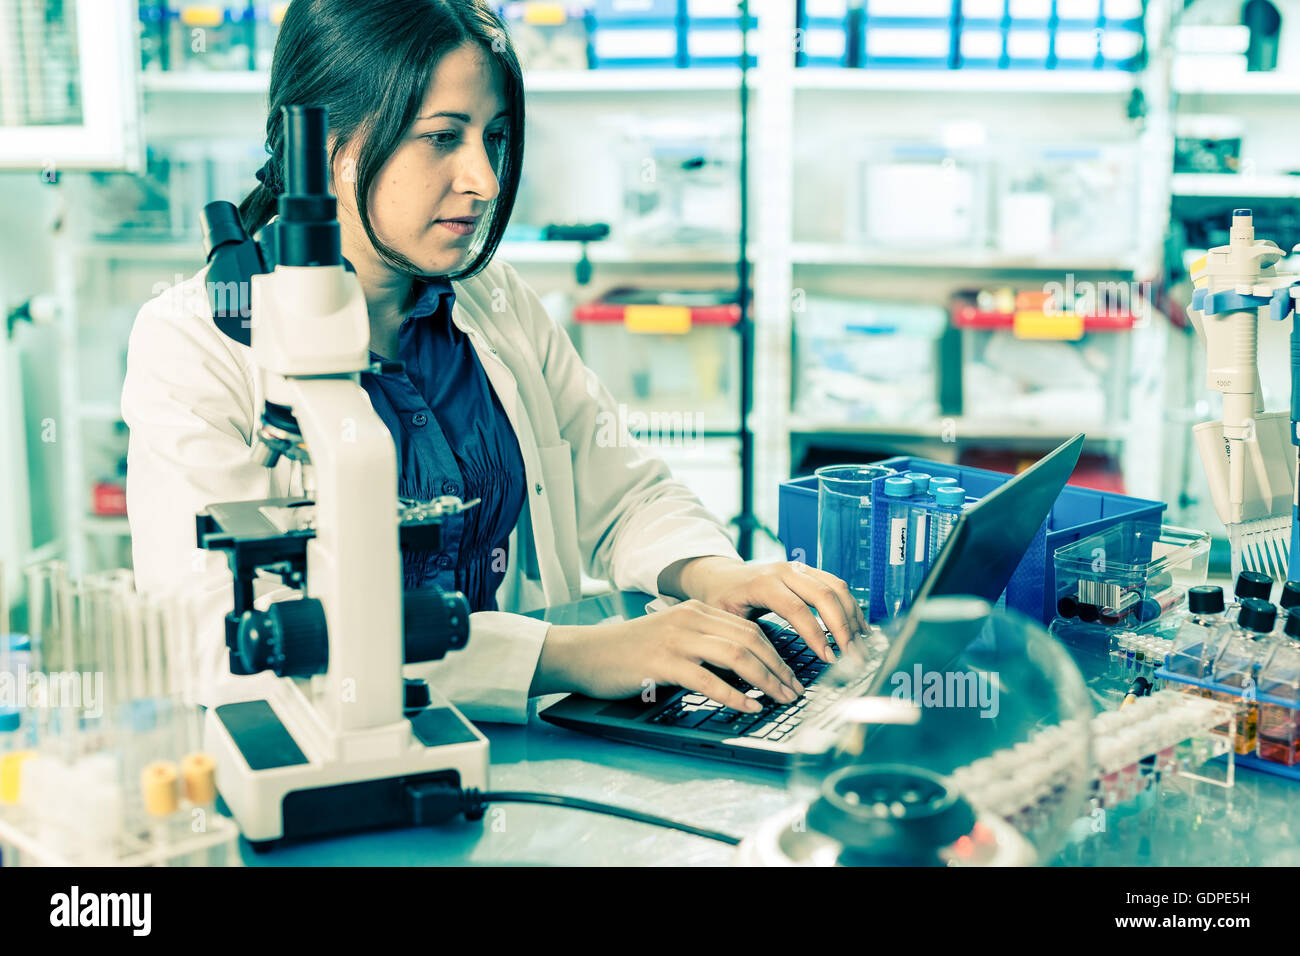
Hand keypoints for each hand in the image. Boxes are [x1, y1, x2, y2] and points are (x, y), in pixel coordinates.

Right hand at [532, 600, 804, 712]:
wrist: (585, 654)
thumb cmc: (628, 652)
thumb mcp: (672, 638)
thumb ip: (704, 645)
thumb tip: (745, 670)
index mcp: (696, 611)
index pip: (750, 628)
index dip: (777, 653)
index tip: (792, 676)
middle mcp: (690, 619)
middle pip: (750, 640)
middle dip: (779, 668)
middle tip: (795, 692)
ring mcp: (677, 640)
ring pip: (736, 655)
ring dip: (765, 680)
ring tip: (780, 699)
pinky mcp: (662, 662)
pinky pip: (707, 679)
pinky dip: (733, 694)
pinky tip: (748, 706)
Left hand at [664, 556, 868, 663]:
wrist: (720, 575)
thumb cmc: (721, 600)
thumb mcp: (725, 620)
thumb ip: (745, 639)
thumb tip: (763, 671)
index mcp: (762, 584)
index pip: (797, 609)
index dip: (816, 634)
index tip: (828, 658)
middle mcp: (784, 571)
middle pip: (824, 595)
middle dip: (842, 627)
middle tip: (852, 655)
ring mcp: (799, 568)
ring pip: (835, 587)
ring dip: (852, 616)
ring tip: (860, 644)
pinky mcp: (808, 571)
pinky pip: (836, 584)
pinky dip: (851, 605)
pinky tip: (859, 626)